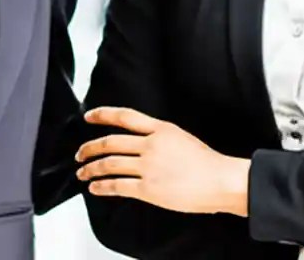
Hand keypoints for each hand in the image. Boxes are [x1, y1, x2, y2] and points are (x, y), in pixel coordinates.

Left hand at [77, 107, 249, 215]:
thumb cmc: (207, 163)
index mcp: (160, 129)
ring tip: (83, 172)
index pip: (124, 116)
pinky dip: (102, 187)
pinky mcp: (149, 188)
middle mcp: (151, 145)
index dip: (102, 115)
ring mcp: (149, 166)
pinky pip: (117, 186)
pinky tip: (95, 188)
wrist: (223, 181)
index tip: (88, 117)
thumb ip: (157, 136)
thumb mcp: (181, 137)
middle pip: (110, 142)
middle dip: (90, 148)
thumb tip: (136, 142)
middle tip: (80, 153)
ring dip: (91, 169)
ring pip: (110, 164)